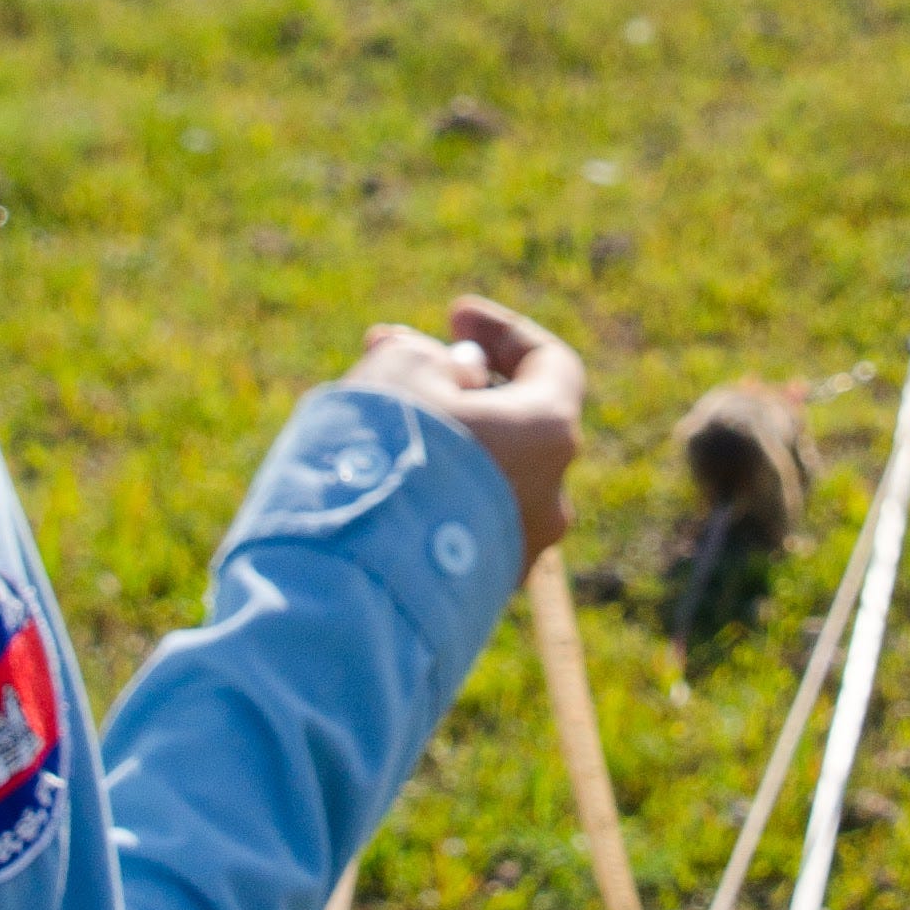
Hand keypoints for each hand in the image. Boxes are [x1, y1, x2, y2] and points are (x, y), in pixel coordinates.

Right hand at [353, 290, 584, 561]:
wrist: (357, 571)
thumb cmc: (386, 455)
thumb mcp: (401, 371)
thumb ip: (431, 357)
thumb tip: (455, 373)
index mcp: (549, 433)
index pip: (551, 365)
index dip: (502, 332)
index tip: (453, 316)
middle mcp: (551, 497)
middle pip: (515, 422)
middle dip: (455, 384)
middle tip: (390, 356)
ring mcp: (519, 552)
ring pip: (485, 477)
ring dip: (441, 439)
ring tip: (370, 417)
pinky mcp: (480, 593)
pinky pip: (463, 526)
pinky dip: (433, 492)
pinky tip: (376, 480)